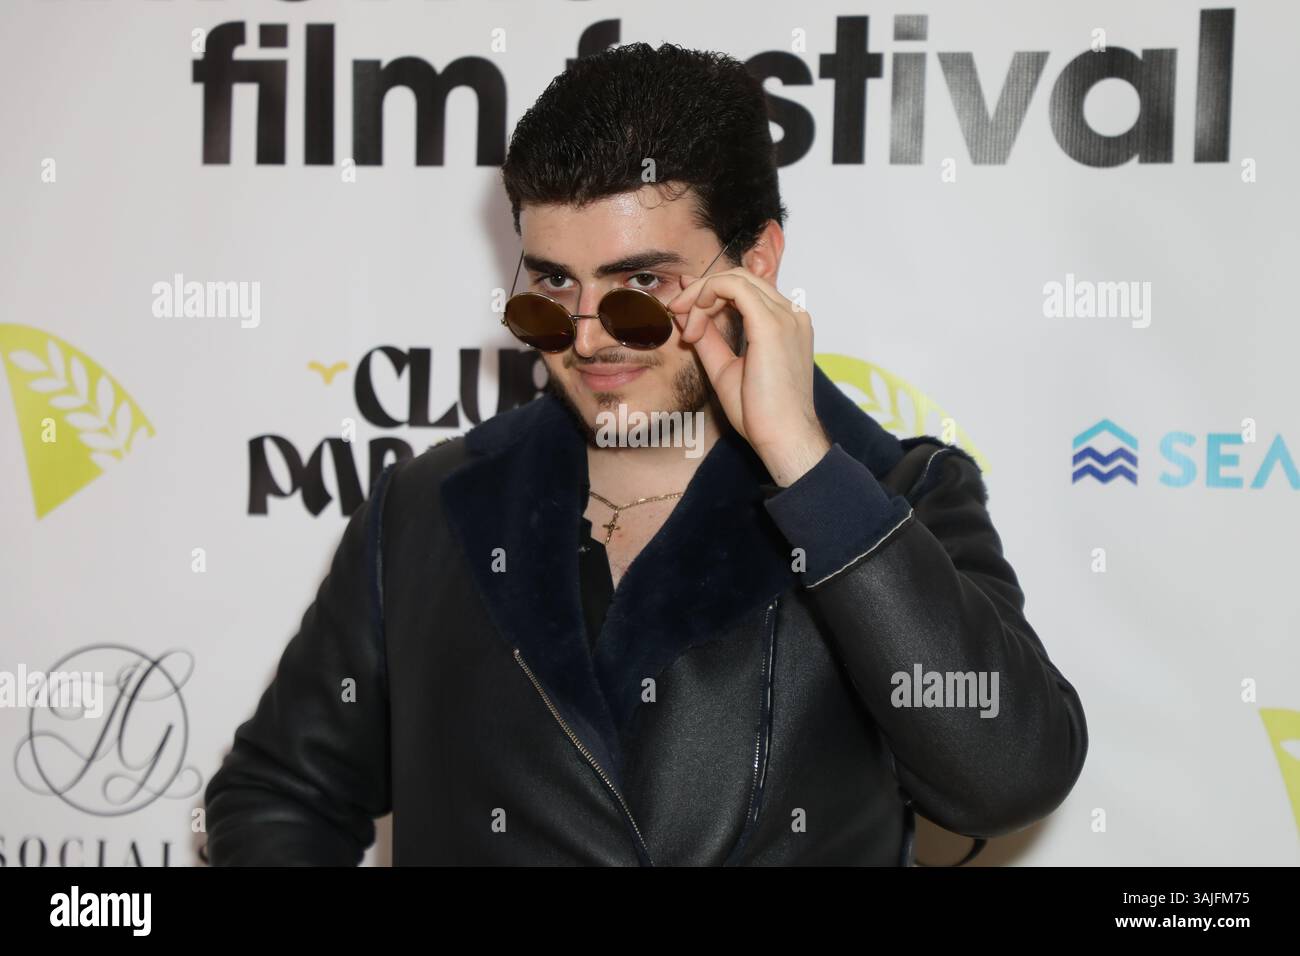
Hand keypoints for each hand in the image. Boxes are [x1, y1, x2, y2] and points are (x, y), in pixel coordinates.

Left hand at [666, 266, 830, 486]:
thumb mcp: (725, 366)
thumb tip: (687, 312)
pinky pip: (733, 287)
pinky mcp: (772, 324)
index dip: (709, 294)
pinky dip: (707, 294)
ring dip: (701, 295)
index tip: (684, 315)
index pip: (745, 289)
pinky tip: (694, 318)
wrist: (782, 437)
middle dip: (701, 292)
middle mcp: (790, 314)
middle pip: (739, 279)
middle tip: (677, 314)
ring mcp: (785, 316)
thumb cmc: (761, 412)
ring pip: (735, 279)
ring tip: (686, 327)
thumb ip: (709, 337)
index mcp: (785, 324)